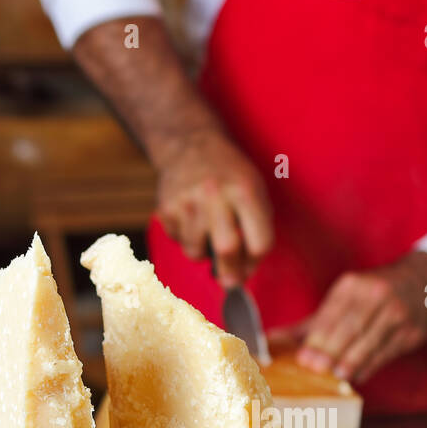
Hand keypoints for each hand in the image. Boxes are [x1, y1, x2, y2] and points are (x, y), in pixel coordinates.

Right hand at [151, 127, 272, 287]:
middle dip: (230, 273)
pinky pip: (178, 241)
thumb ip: (257, 229)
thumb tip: (244, 273)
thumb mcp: (254, 190)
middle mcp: (216, 194)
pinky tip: (191, 219)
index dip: (255, 263)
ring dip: (203, 253)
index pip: (259, 242)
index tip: (249, 268)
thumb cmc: (229, 176)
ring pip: (196, 252)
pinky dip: (186, 239)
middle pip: (227, 250)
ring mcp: (188, 201)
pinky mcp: (167, 207)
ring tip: (207, 234)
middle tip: (230, 282)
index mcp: (245, 191)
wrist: (190, 145)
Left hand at [287, 252, 426, 383]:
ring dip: (353, 360)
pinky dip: (371, 365)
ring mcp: (396, 312)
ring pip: (370, 340)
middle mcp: (376, 295)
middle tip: (316, 369)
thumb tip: (271, 341)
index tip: (303, 358)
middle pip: (350, 326)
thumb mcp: (345, 298)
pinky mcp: (411, 331)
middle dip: (332, 350)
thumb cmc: (373, 295)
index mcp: (352, 286)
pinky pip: (387, 351)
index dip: (317, 338)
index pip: (332, 314)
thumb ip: (311, 324)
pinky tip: (359, 376)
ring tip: (338, 376)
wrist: (423, 284)